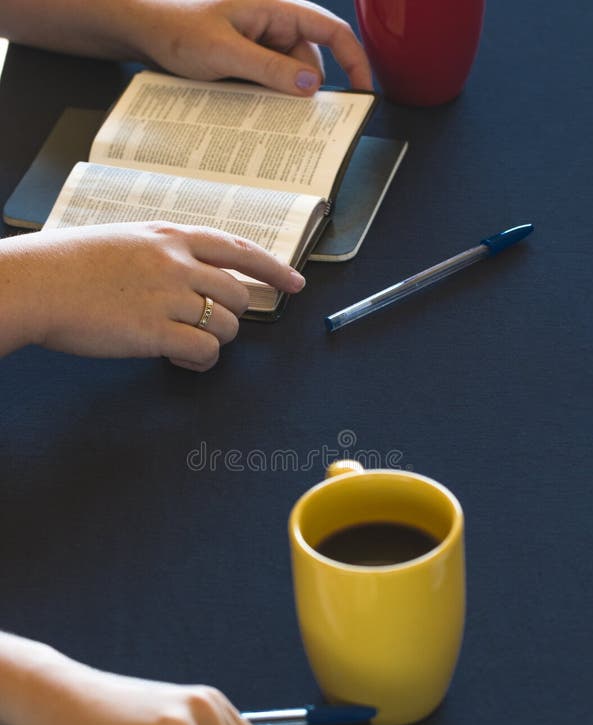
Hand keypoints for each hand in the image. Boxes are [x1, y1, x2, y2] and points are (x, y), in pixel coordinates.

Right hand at [0, 222, 304, 368]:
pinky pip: (204, 351)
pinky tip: (179, 357)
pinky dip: (200, 360)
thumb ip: (165, 254)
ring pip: (226, 326)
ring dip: (213, 341)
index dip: (273, 268)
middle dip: (230, 316)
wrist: (37, 283)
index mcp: (171, 237)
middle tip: (205, 326)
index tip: (295, 283)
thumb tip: (192, 276)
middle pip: (238, 295)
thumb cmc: (71, 264)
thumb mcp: (125, 241)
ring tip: (181, 343)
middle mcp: (177, 263)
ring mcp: (168, 296)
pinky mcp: (156, 332)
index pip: (238, 248)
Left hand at [133, 0, 372, 94]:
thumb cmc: (177, 27)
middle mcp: (273, 24)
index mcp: (277, 9)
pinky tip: (250, 110)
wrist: (142, 28)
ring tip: (258, 112)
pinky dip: (264, 98)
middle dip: (306, 92)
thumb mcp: (225, 51)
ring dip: (280, 98)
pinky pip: (268, 82)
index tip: (363, 94)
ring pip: (288, 77)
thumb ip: (269, 68)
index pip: (332, 31)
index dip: (355, 61)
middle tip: (296, 123)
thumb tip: (312, 85)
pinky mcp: (246, 59)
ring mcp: (260, 43)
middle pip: (310, 62)